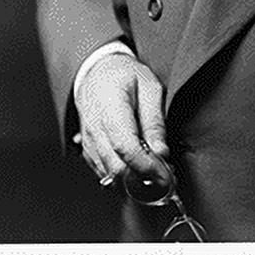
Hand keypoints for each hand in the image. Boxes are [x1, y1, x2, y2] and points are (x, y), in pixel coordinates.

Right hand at [74, 52, 170, 186]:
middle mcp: (95, 128)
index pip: (126, 147)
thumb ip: (155, 121)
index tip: (166, 173)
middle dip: (143, 179)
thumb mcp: (150, 88)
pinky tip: (138, 169)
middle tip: (166, 177)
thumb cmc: (124, 76)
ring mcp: (88, 141)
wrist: (98, 72)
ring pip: (109, 176)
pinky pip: (103, 173)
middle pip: (116, 168)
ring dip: (133, 182)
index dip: (147, 166)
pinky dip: (122, 177)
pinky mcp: (88, 150)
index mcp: (111, 108)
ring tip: (154, 173)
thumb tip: (161, 152)